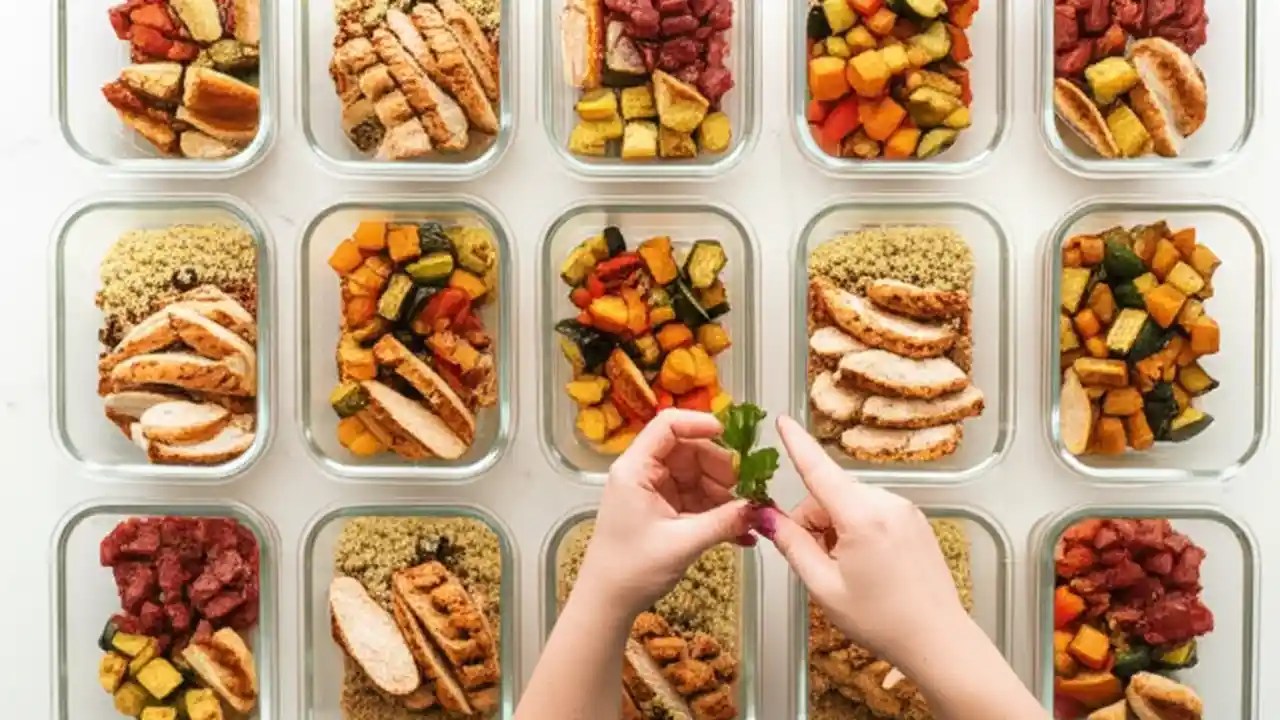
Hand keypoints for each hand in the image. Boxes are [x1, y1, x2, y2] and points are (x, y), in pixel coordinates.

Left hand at [575, 410, 754, 616]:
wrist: (608, 602)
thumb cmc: (631, 569)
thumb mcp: (682, 543)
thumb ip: (723, 522)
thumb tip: (759, 509)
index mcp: (636, 469)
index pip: (667, 426)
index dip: (700, 424)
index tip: (731, 437)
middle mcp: (644, 473)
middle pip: (690, 451)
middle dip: (721, 469)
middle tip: (746, 491)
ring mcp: (655, 492)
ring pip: (698, 476)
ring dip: (724, 494)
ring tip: (745, 518)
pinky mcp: (665, 511)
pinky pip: (697, 500)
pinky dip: (717, 512)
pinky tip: (741, 532)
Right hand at [759, 416, 971, 670]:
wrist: (937, 639)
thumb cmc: (881, 620)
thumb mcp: (824, 586)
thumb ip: (792, 544)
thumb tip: (765, 516)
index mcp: (862, 517)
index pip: (819, 470)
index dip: (797, 444)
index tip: (782, 421)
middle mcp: (887, 503)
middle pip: (830, 493)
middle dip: (815, 521)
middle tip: (818, 562)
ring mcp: (905, 509)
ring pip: (850, 502)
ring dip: (837, 526)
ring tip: (847, 569)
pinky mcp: (914, 519)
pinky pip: (872, 510)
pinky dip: (857, 528)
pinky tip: (866, 564)